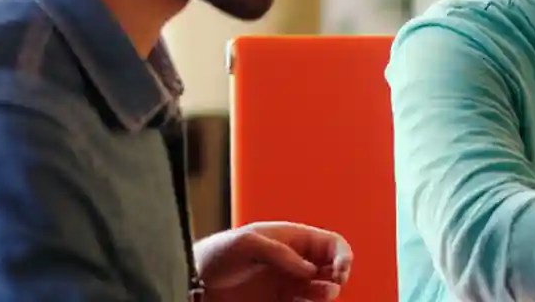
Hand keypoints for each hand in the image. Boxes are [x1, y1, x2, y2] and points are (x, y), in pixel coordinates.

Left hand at [196, 221, 352, 301]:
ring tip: (321, 296)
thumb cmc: (216, 254)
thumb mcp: (247, 241)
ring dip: (327, 293)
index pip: (330, 243)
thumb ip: (281, 252)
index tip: (340, 270)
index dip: (342, 255)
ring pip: (321, 290)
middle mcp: (294, 261)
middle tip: (329, 287)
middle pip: (332, 267)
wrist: (192, 283)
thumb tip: (308, 269)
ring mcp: (287, 284)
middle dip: (337, 276)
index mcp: (292, 239)